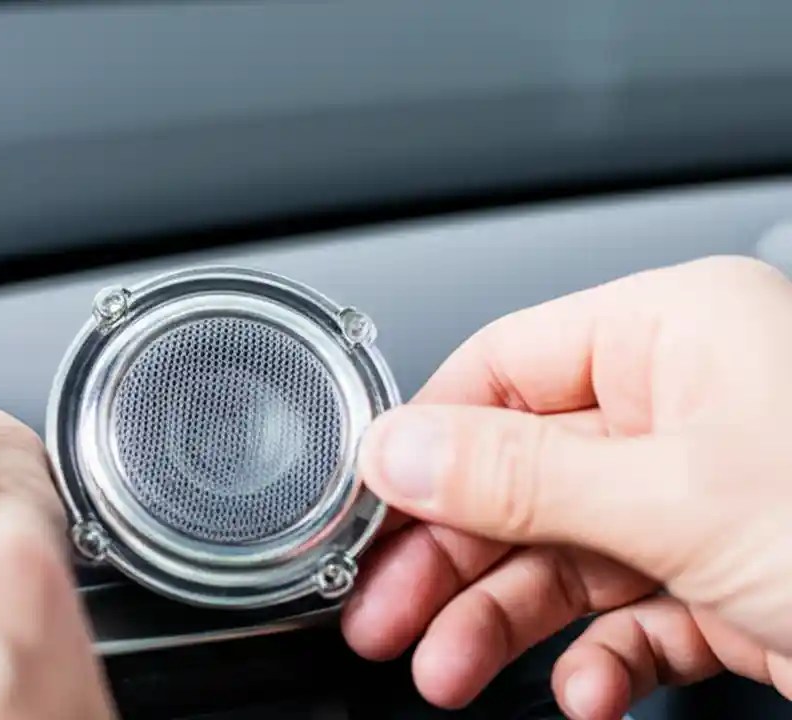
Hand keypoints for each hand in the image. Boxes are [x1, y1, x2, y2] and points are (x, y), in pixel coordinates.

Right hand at [342, 256, 791, 718]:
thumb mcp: (675, 496)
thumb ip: (518, 474)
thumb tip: (399, 449)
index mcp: (673, 334)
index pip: (503, 370)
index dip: (426, 441)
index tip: (370, 506)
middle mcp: (686, 405)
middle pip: (521, 475)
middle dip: (452, 555)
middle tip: (387, 614)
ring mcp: (707, 496)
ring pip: (566, 553)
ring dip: (503, 621)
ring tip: (452, 674)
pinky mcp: (731, 578)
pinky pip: (633, 614)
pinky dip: (600, 660)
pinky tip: (586, 693)